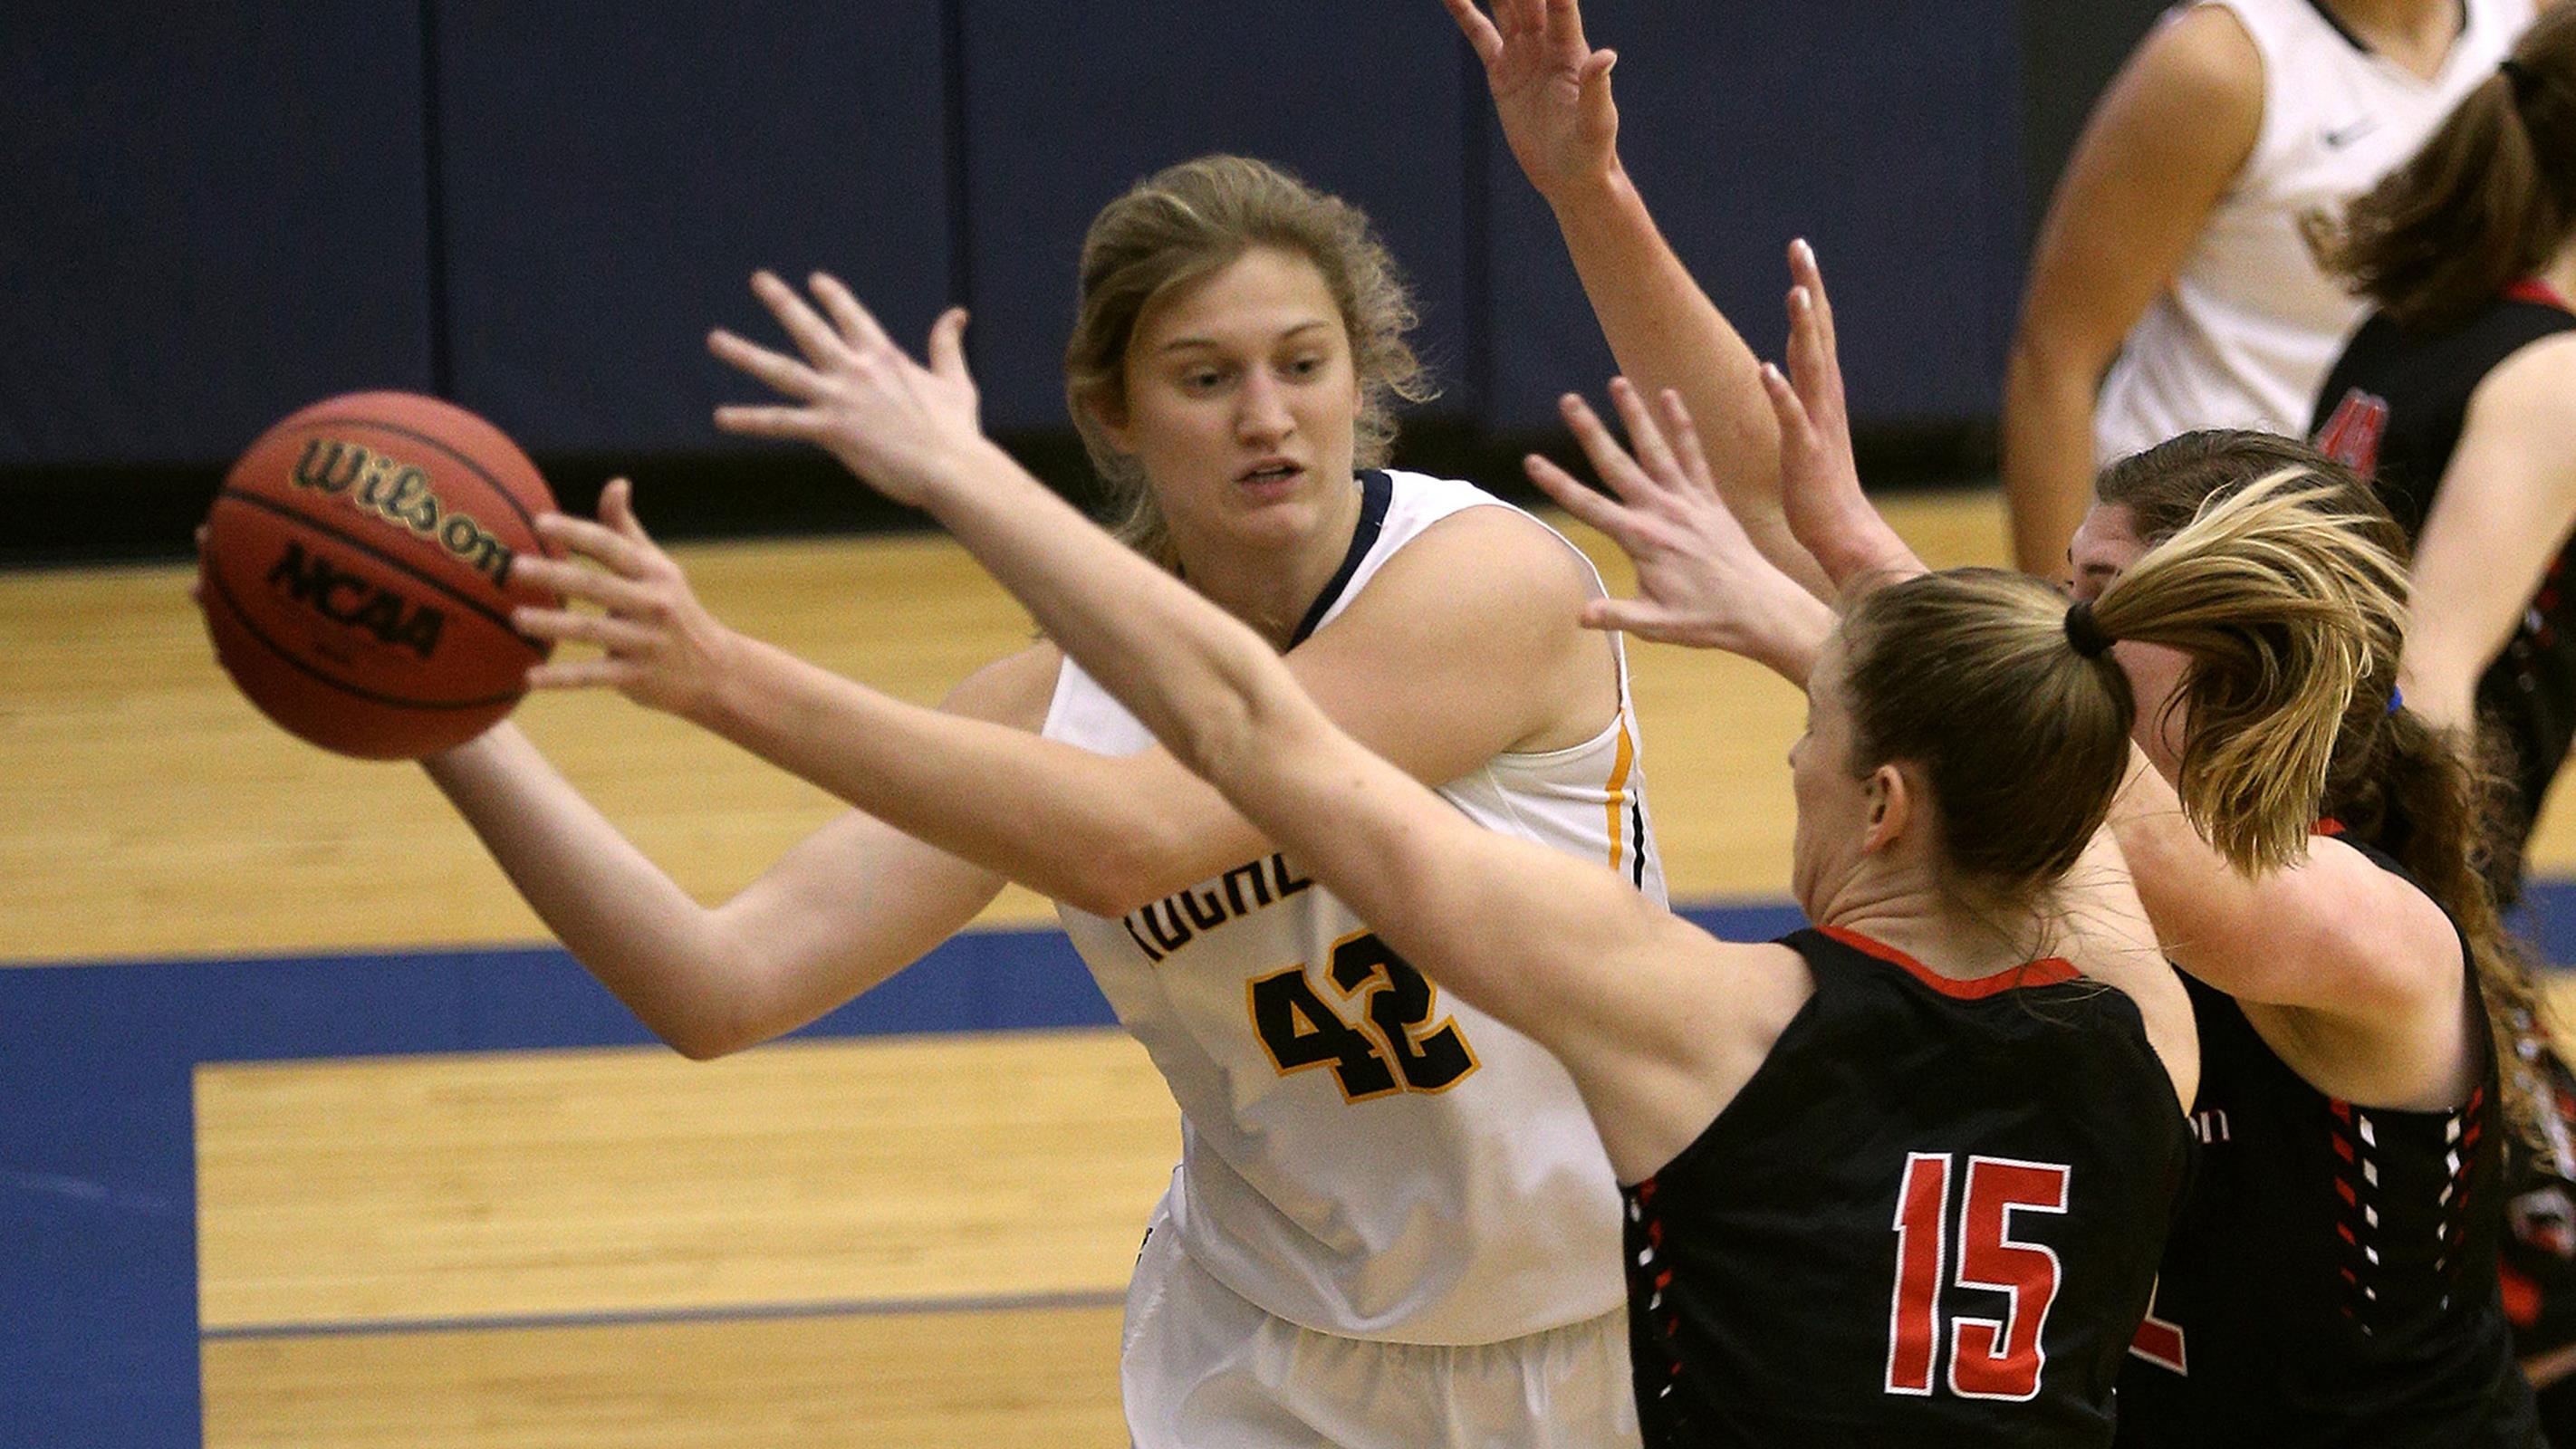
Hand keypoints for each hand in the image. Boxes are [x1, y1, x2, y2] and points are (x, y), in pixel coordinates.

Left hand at [509, 478, 740, 720]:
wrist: (715, 671)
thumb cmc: (674, 609)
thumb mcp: (658, 568)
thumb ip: (627, 530)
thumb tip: (616, 483)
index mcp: (654, 573)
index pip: (611, 547)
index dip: (575, 533)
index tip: (538, 522)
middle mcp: (653, 604)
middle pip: (597, 586)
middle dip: (555, 575)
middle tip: (515, 568)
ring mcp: (645, 642)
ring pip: (592, 631)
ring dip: (552, 624)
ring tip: (515, 618)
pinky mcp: (637, 677)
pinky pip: (594, 676)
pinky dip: (561, 678)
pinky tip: (529, 678)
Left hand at [709, 271, 982, 508]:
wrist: (950, 466)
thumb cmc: (957, 431)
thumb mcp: (956, 381)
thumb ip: (947, 346)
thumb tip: (957, 313)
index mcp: (884, 356)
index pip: (852, 316)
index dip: (832, 297)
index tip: (814, 281)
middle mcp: (856, 369)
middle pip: (809, 328)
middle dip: (783, 302)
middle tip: (760, 279)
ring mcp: (840, 398)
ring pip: (782, 370)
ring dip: (745, 354)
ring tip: (715, 340)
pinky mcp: (831, 430)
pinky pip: (781, 423)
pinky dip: (750, 420)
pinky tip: (721, 417)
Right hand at [1444, 0, 1619, 201]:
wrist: (1569, 176)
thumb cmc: (1592, 151)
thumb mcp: (1597, 122)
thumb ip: (1597, 88)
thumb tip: (1606, 56)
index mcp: (1570, 49)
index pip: (1560, 3)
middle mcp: (1546, 43)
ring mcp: (1523, 54)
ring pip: (1503, 5)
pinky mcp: (1502, 71)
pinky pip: (1480, 34)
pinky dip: (1465, 12)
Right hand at [1524, 378, 1830, 679]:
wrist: (1761, 608)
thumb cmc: (1706, 621)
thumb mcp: (1655, 625)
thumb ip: (1616, 615)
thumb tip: (1579, 616)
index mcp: (1641, 539)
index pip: (1588, 505)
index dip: (1556, 483)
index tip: (1531, 461)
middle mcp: (1662, 511)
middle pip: (1617, 464)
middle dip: (1589, 431)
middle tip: (1568, 400)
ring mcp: (1687, 501)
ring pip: (1654, 448)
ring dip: (1635, 414)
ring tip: (1616, 381)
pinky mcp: (1709, 498)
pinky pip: (1694, 454)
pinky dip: (1682, 425)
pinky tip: (1670, 396)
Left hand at [1765, 239, 1924, 586]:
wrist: (1841, 531)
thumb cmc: (1817, 483)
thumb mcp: (1804, 424)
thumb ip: (1796, 388)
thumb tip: (1783, 356)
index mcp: (1823, 390)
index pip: (1817, 328)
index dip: (1810, 287)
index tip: (1800, 248)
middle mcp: (1825, 398)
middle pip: (1819, 332)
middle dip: (1810, 288)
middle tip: (1801, 248)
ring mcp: (1817, 422)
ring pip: (1811, 366)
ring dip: (1804, 329)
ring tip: (1794, 292)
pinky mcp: (1806, 451)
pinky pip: (1792, 418)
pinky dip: (1781, 393)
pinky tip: (1767, 370)